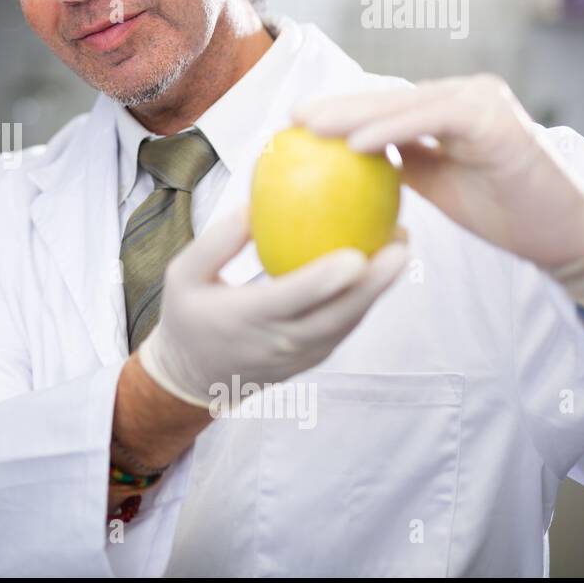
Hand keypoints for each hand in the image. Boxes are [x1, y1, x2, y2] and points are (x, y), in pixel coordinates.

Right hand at [137, 205, 407, 408]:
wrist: (193, 377)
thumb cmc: (187, 316)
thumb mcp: (182, 274)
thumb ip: (216, 242)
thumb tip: (253, 205)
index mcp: (245, 318)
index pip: (293, 299)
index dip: (327, 280)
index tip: (356, 253)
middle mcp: (279, 341)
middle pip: (337, 314)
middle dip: (374, 283)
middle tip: (400, 245)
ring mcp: (300, 354)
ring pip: (348, 323)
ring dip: (378, 290)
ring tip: (400, 247)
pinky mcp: (313, 358)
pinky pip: (344, 328)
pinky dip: (365, 300)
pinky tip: (379, 268)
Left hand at [292, 74, 583, 271]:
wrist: (559, 232)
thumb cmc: (500, 210)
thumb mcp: (436, 182)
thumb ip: (401, 162)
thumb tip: (346, 162)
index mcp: (449, 107)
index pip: (386, 105)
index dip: (341, 111)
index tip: (296, 124)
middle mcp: (464, 95)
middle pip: (389, 98)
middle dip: (337, 106)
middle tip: (292, 117)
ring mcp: (481, 102)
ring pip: (405, 103)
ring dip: (354, 114)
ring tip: (311, 128)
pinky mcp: (494, 121)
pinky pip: (432, 120)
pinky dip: (391, 130)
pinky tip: (355, 144)